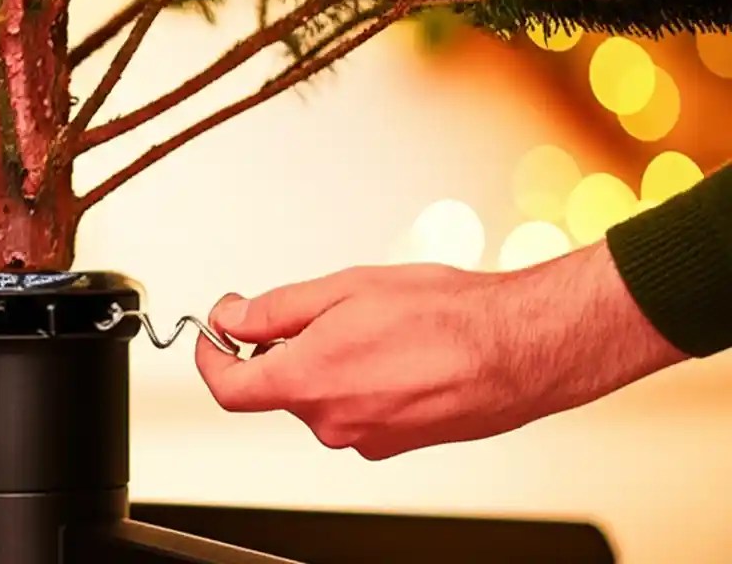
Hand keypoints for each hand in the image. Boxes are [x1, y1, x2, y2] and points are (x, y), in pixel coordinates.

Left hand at [194, 242, 687, 459]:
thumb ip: (276, 310)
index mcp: (309, 382)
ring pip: (318, 398)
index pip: (229, 389)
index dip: (212, 357)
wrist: (521, 350)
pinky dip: (356, 380)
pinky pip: (354, 410)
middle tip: (304, 310)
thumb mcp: (344, 289)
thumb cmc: (447, 316)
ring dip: (323, 362)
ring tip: (366, 324)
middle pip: (276, 389)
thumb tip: (234, 318)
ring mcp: (364, 439)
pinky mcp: (393, 443)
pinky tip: (390, 351)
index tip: (217, 330)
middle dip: (278, 348)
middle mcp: (332, 422)